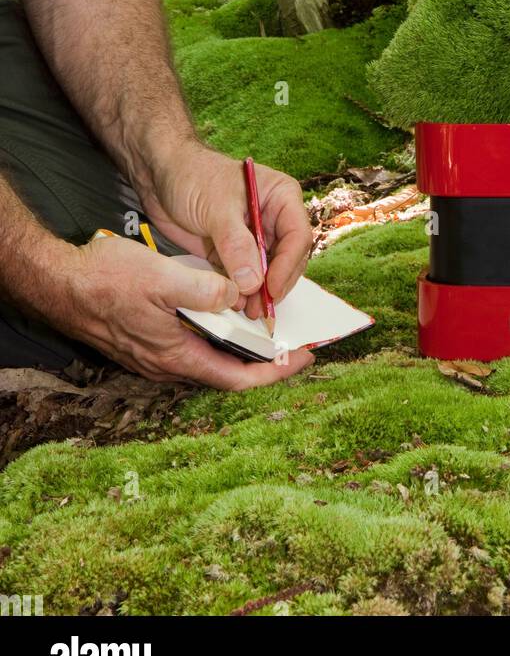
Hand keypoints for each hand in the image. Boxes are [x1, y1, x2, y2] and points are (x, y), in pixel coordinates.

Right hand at [62, 234, 313, 387]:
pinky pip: (192, 344)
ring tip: (270, 325)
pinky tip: (227, 310)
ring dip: (240, 345)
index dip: (276, 371)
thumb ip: (204, 289)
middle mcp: (168, 363)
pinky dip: (217, 333)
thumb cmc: (107, 280)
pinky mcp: (148, 339)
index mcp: (177, 357)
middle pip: (227, 372)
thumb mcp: (163, 277)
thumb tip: (238, 296)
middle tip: (295, 340)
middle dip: (264, 359)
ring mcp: (156, 353)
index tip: (304, 357)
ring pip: (210, 357)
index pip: (238, 378)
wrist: (61, 282)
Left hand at [139, 142, 314, 322]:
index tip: (271, 287)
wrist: (159, 174)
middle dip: (275, 284)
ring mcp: (253, 238)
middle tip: (259, 308)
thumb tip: (253, 282)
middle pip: (288, 259)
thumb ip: (236, 244)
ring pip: (267, 272)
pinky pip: (244, 278)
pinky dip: (241, 292)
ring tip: (245, 310)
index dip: (288, 264)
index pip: (297, 235)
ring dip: (259, 293)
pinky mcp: (233, 253)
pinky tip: (232, 303)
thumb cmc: (193, 175)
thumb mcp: (217, 208)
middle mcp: (272, 219)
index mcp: (281, 198)